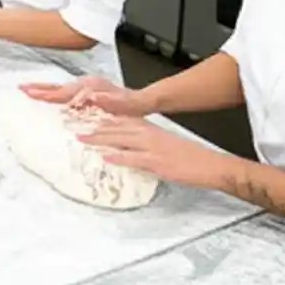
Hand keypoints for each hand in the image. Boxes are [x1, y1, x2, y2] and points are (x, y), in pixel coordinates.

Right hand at [20, 76, 153, 116]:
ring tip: (30, 90)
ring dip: (45, 89)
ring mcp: (87, 87)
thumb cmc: (133, 105)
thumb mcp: (123, 105)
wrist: (142, 101)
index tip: (30, 92)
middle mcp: (87, 85)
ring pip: (61, 88)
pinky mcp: (88, 92)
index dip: (45, 94)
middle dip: (39, 88)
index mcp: (91, 88)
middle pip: (58, 87)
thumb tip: (93, 97)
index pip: (63, 92)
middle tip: (22, 88)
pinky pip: (67, 92)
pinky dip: (55, 93)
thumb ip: (109, 101)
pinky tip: (51, 97)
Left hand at [77, 115, 227, 188]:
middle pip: (116, 128)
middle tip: (75, 127)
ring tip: (82, 138)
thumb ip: (142, 145)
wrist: (210, 165)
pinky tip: (106, 156)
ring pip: (121, 139)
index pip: (121, 121)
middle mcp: (149, 134)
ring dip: (100, 138)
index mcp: (150, 130)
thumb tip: (123, 150)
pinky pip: (134, 158)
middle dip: (94, 128)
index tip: (84, 119)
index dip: (101, 120)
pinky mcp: (157, 162)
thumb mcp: (163, 146)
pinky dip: (119, 156)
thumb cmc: (189, 158)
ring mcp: (153, 147)